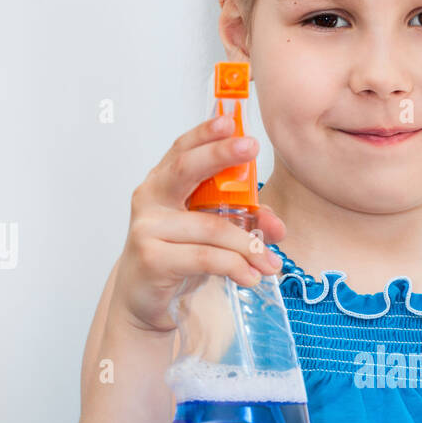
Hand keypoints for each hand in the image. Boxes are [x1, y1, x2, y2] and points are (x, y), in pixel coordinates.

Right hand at [111, 115, 285, 332]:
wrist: (144, 301)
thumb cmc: (178, 258)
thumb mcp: (210, 233)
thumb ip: (242, 220)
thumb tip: (277, 227)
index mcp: (164, 184)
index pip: (183, 149)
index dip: (205, 133)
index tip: (230, 120)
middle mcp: (151, 199)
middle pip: (187, 169)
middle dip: (221, 155)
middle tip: (252, 148)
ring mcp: (148, 228)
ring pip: (211, 227)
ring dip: (249, 245)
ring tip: (270, 262)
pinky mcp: (153, 259)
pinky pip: (206, 257)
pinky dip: (235, 267)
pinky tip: (251, 277)